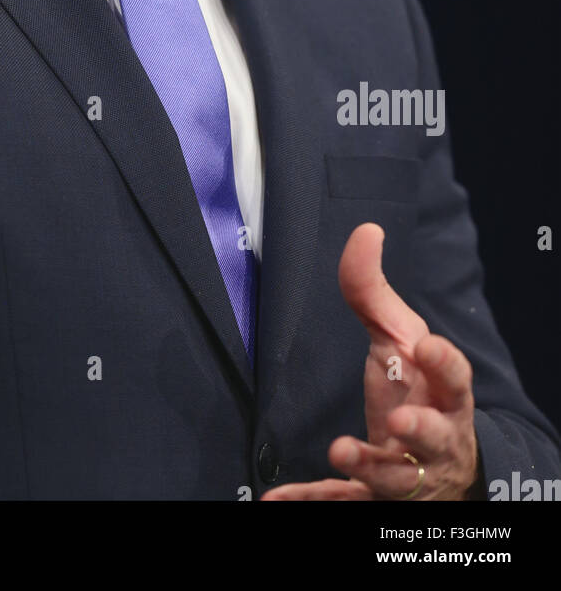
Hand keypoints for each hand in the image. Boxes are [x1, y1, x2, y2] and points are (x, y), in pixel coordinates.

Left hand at [260, 222, 481, 499]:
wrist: (435, 464)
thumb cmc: (416, 389)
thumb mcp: (398, 339)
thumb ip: (374, 291)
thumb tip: (365, 230)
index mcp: (443, 393)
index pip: (454, 378)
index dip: (444, 363)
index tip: (426, 347)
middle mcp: (433, 438)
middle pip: (434, 437)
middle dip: (421, 429)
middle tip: (402, 420)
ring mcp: (407, 474)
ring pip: (395, 478)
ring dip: (369, 467)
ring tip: (341, 449)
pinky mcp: (376, 497)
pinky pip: (346, 502)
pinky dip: (312, 500)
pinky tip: (277, 499)